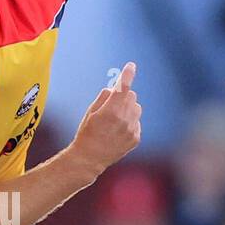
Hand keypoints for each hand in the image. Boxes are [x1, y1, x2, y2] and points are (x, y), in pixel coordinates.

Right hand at [69, 61, 141, 181]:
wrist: (89, 159)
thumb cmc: (87, 133)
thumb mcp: (91, 112)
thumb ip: (104, 97)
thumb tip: (115, 89)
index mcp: (111, 110)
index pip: (123, 87)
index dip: (127, 74)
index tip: (131, 66)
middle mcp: (124, 119)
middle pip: (132, 96)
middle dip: (123, 96)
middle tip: (112, 106)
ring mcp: (131, 129)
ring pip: (136, 108)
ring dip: (128, 109)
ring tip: (115, 121)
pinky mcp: (135, 138)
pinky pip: (137, 122)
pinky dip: (130, 122)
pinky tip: (118, 132)